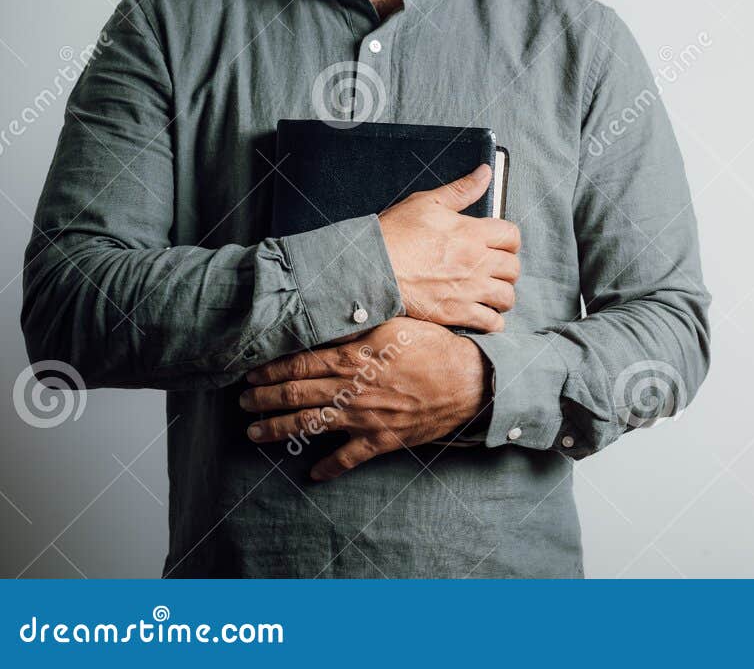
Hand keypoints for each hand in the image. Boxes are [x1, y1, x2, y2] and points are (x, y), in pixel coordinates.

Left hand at [241, 317, 487, 480]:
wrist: (468, 382)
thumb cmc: (433, 348)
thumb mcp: (393, 326)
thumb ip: (356, 328)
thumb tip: (326, 322)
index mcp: (351, 360)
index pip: (298, 364)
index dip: (270, 369)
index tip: (250, 373)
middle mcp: (350, 390)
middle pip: (295, 395)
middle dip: (263, 399)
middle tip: (242, 402)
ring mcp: (363, 418)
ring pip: (309, 426)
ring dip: (277, 430)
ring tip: (254, 433)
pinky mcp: (381, 440)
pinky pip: (348, 458)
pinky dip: (329, 467)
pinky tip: (313, 473)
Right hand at [378, 164, 519, 331]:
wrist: (372, 268)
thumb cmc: (395, 234)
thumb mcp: (427, 203)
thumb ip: (461, 190)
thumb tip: (485, 173)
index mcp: (472, 233)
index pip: (512, 236)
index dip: (510, 241)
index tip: (502, 246)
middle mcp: (476, 262)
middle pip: (514, 268)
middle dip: (508, 269)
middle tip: (497, 271)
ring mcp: (468, 289)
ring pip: (507, 297)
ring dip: (503, 296)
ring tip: (494, 295)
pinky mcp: (456, 312)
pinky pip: (491, 322)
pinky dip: (493, 322)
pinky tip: (487, 316)